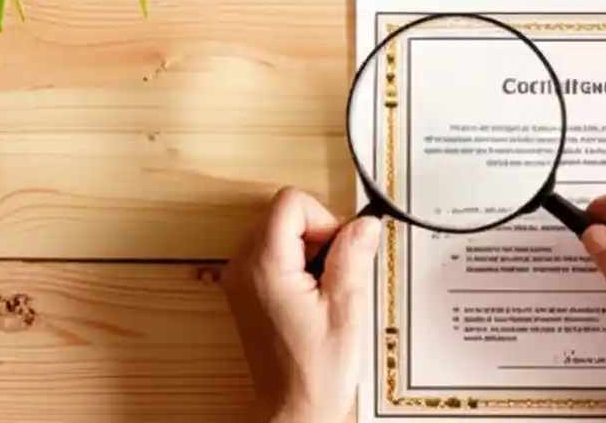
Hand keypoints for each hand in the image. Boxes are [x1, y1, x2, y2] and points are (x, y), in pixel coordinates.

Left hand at [222, 187, 382, 422]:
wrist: (294, 407)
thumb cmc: (317, 369)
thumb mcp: (346, 307)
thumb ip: (353, 256)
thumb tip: (365, 223)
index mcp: (266, 268)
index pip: (291, 202)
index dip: (324, 218)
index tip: (339, 252)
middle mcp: (243, 267)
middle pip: (285, 213)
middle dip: (319, 233)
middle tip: (335, 274)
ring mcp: (240, 278)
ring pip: (281, 230)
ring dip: (310, 248)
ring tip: (323, 289)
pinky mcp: (246, 288)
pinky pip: (274, 252)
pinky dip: (298, 262)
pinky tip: (312, 295)